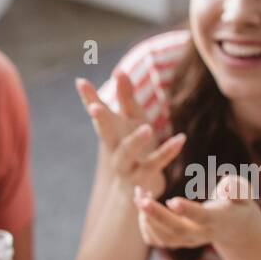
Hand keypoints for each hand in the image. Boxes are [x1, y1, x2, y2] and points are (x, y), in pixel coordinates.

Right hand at [76, 73, 184, 200]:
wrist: (139, 189)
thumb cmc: (136, 149)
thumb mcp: (133, 120)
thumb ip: (126, 97)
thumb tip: (118, 70)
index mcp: (111, 132)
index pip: (97, 113)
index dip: (88, 98)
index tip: (80, 82)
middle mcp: (113, 149)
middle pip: (104, 134)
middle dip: (99, 121)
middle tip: (93, 108)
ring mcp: (126, 165)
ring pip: (127, 154)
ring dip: (134, 142)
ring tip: (146, 128)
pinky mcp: (144, 177)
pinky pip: (155, 163)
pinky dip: (167, 153)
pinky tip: (180, 139)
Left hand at [134, 174, 260, 250]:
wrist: (233, 227)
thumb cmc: (237, 203)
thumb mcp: (244, 193)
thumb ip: (237, 189)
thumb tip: (225, 189)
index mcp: (217, 219)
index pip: (202, 217)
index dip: (187, 210)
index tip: (172, 201)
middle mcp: (200, 234)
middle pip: (176, 230)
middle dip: (157, 215)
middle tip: (140, 199)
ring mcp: (186, 241)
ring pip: (162, 237)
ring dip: (146, 217)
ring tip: (139, 193)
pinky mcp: (175, 242)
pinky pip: (154, 239)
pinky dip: (144, 224)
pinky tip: (141, 202)